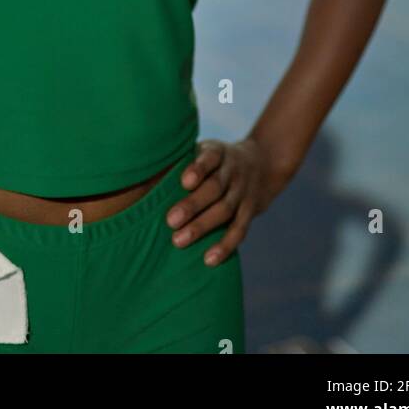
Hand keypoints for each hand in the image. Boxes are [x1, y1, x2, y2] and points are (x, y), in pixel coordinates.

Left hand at [165, 138, 290, 265]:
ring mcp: (244, 192)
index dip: (199, 168)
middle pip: (215, 188)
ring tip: (178, 241)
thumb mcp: (205, 148)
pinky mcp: (251, 211)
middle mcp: (233, 171)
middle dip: (193, 205)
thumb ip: (184, 157)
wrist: (262, 164)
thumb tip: (146, 171)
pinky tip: (208, 259)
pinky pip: (239, 230)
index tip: (184, 181)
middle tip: (170, 220)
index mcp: (219, 152)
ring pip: (225, 210)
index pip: (210, 158)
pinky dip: (225, 246)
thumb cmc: (215, 160)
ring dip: (202, 227)